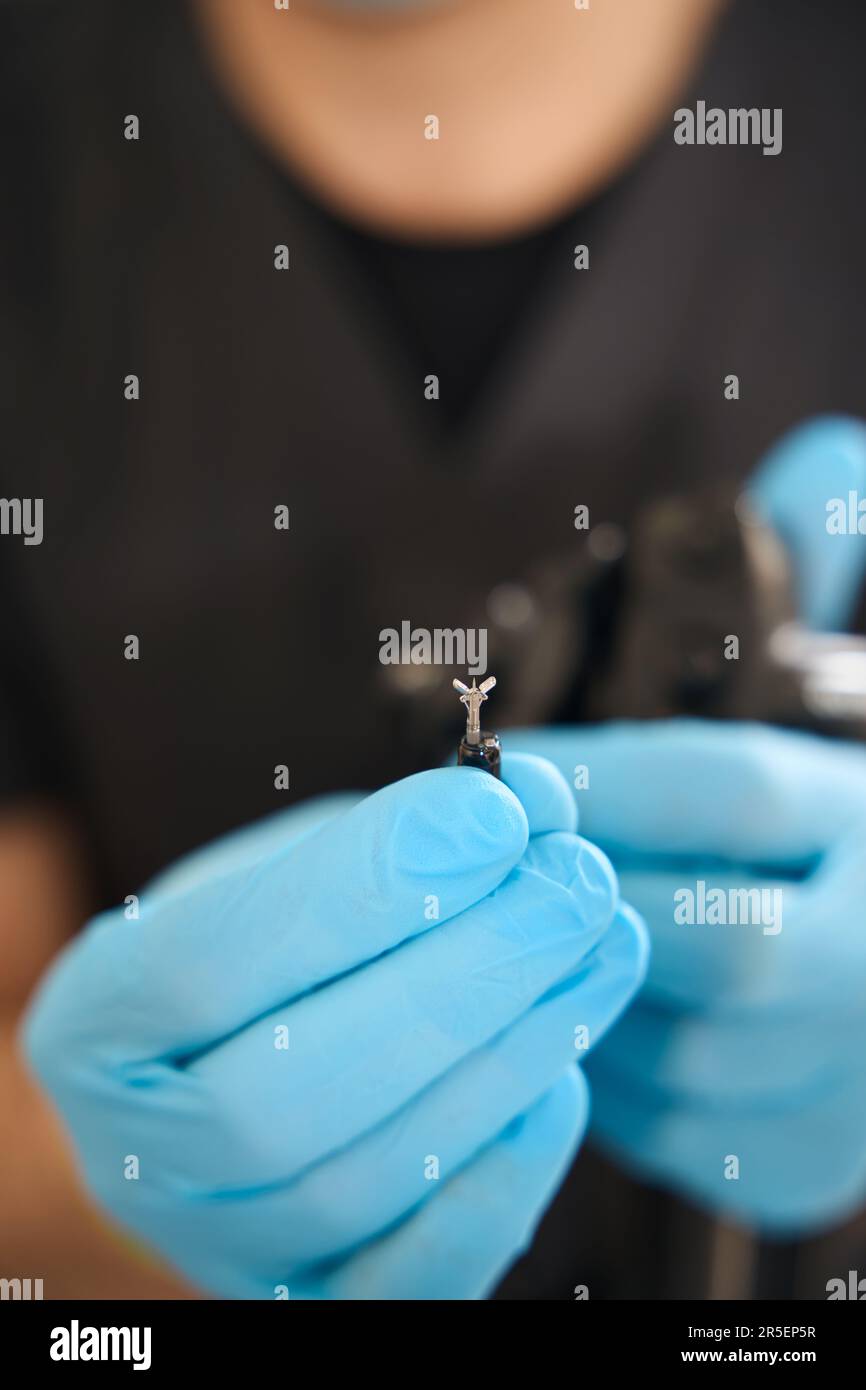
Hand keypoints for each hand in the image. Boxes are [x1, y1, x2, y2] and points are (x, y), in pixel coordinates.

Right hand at [22, 755, 645, 1298]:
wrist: (243, 1057)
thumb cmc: (272, 941)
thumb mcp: (297, 863)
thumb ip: (390, 838)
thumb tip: (530, 808)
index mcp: (96, 1023)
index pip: (214, 963)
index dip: (362, 888)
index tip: (491, 813)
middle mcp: (139, 1157)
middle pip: (287, 1097)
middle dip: (459, 976)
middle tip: (573, 881)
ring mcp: (224, 1246)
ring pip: (362, 1182)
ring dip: (509, 1052)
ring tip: (601, 943)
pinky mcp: (318, 1299)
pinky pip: (417, 1277)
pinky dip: (505, 1174)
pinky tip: (570, 1070)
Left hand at [504, 416, 865, 1231]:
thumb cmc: (835, 807)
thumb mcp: (838, 691)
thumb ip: (829, 559)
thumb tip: (822, 455)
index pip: (731, 790)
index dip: (600, 776)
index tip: (506, 765)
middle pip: (720, 944)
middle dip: (586, 900)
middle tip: (494, 866)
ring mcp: (858, 1076)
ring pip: (686, 1053)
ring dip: (576, 991)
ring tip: (517, 935)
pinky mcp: (807, 1165)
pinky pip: (670, 1133)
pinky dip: (604, 1077)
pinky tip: (572, 1016)